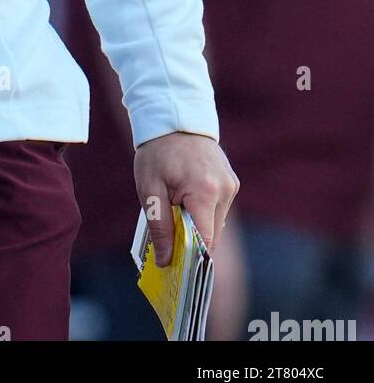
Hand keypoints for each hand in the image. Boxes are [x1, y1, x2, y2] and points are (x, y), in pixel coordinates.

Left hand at [134, 131, 238, 266]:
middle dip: (191, 240)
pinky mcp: (232, 182)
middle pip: (211, 234)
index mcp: (204, 191)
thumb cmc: (157, 152)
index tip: (175, 264)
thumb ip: (159, 227)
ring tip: (175, 208)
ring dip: (197, 224)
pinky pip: (218, 209)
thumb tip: (165, 262)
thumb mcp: (149, 188)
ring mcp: (231, 185)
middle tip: (168, 236)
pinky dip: (203, 211)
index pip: (205, 240)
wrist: (174, 118)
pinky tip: (186, 198)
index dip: (191, 256)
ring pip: (216, 223)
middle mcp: (224, 190)